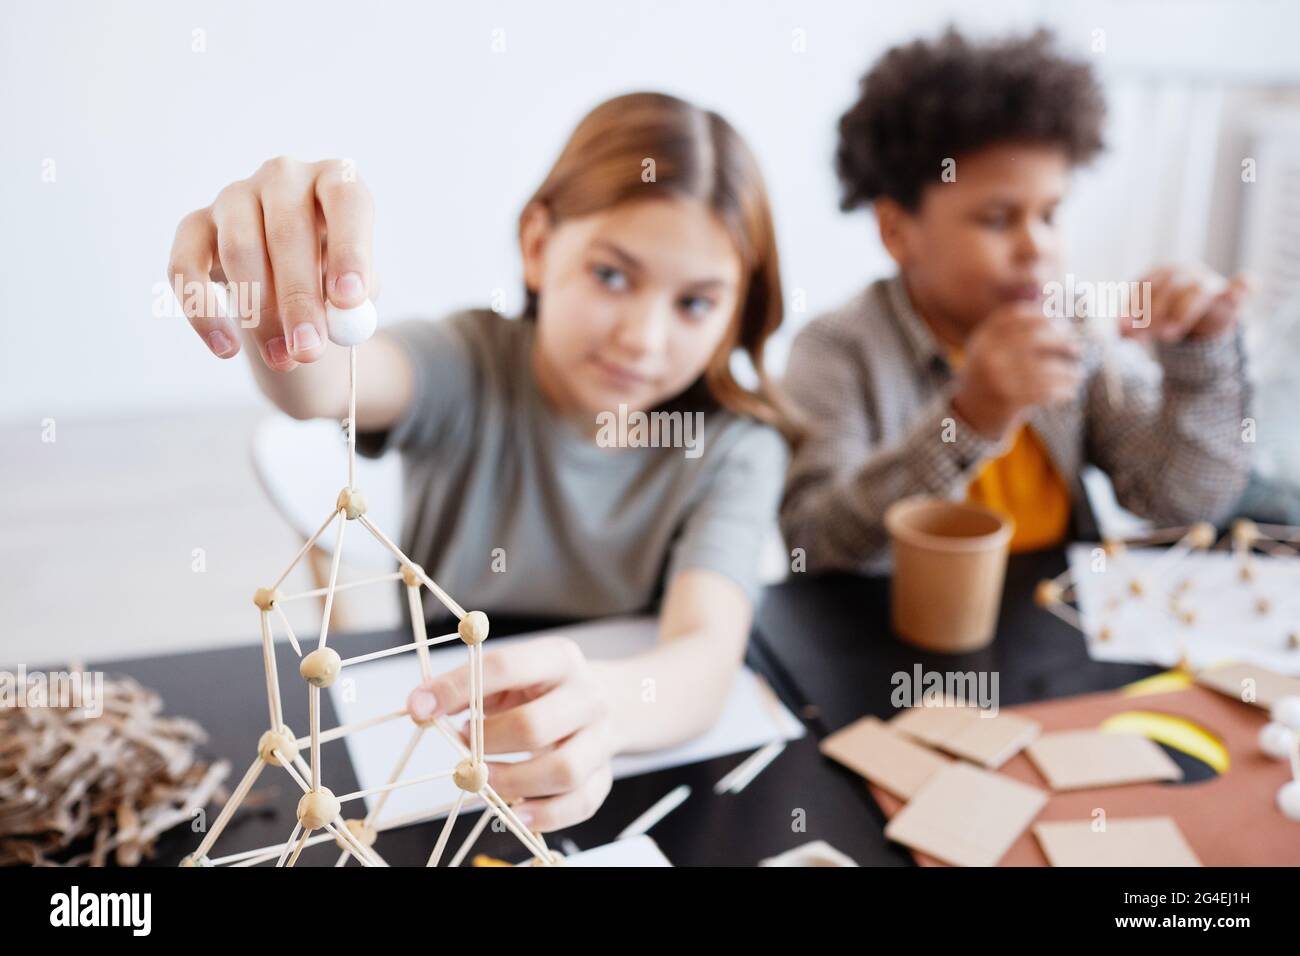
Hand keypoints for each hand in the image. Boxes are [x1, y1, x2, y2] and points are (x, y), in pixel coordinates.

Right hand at [167, 156, 374, 369]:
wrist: (291, 285)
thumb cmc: (332, 279)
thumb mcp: (355, 289)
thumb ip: (354, 301)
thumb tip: (339, 317)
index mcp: (334, 181)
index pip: (346, 201)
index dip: (350, 250)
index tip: (350, 301)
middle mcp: (283, 177)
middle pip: (288, 230)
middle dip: (299, 298)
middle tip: (309, 349)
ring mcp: (234, 195)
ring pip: (239, 249)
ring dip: (259, 312)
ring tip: (283, 359)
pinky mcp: (194, 225)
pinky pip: (186, 266)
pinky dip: (204, 312)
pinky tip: (227, 349)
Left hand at [406, 637, 619, 831]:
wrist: (617, 699)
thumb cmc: (547, 688)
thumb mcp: (516, 673)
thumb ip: (473, 686)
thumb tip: (425, 705)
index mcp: (560, 658)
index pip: (507, 666)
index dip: (456, 687)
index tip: (419, 707)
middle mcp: (587, 695)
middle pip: (535, 726)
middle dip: (487, 744)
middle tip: (463, 748)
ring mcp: (602, 737)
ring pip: (563, 771)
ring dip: (511, 783)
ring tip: (484, 780)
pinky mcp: (606, 773)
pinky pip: (581, 803)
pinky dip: (545, 815)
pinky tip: (515, 812)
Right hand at [949, 302, 1083, 440]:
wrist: (970, 415)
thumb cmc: (993, 377)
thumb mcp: (993, 350)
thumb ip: (1016, 331)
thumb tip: (1055, 304)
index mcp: (984, 337)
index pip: (1017, 315)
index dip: (1044, 316)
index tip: (1063, 323)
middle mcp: (987, 353)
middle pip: (1034, 337)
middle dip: (1062, 340)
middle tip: (1077, 348)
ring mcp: (996, 376)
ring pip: (1045, 368)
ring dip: (1068, 371)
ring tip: (1077, 374)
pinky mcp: (1007, 399)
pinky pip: (1044, 391)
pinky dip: (1062, 391)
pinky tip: (1069, 392)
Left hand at [1126, 265, 1249, 343]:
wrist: (1202, 323)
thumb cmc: (1166, 318)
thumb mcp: (1145, 324)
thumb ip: (1132, 327)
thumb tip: (1119, 331)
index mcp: (1162, 273)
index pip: (1145, 285)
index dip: (1132, 306)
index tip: (1123, 327)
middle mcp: (1186, 272)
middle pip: (1169, 287)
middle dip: (1152, 313)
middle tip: (1141, 336)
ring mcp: (1210, 282)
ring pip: (1197, 290)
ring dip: (1181, 313)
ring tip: (1166, 335)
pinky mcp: (1232, 295)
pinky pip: (1242, 287)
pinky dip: (1241, 287)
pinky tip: (1236, 291)